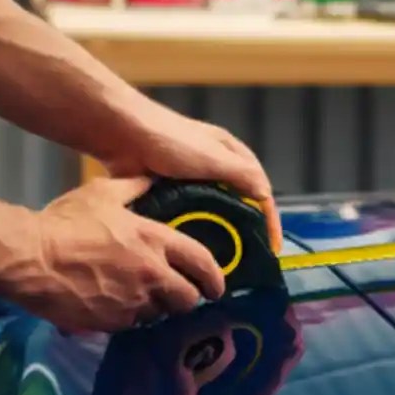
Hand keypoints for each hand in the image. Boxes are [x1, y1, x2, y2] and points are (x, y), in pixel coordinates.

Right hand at [2, 177, 225, 332]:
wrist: (30, 259)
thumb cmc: (66, 222)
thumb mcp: (103, 193)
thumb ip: (134, 186)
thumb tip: (151, 176)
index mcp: (155, 241)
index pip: (201, 262)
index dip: (214, 277)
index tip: (217, 286)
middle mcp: (152, 275)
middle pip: (187, 298)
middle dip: (188, 298)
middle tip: (181, 295)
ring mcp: (132, 302)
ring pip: (160, 314)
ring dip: (158, 308)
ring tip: (146, 300)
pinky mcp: (111, 322)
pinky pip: (132, 324)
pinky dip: (131, 317)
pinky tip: (119, 307)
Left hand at [104, 102, 282, 251]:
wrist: (123, 134)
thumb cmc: (172, 141)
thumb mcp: (214, 157)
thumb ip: (243, 175)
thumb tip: (266, 199)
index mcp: (231, 155)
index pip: (260, 190)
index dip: (268, 218)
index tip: (271, 246)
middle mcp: (215, 167)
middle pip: (238, 204)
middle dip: (244, 230)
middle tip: (246, 259)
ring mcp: (190, 181)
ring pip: (212, 213)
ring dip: (217, 233)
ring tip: (221, 260)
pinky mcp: (168, 192)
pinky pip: (187, 216)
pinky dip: (192, 231)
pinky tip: (192, 249)